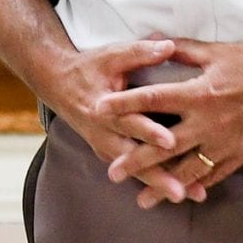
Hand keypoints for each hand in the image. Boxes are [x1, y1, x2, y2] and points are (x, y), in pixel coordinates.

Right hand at [33, 36, 188, 204]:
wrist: (57, 83)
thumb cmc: (89, 67)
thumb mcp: (111, 54)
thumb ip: (140, 51)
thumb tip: (169, 45)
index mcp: (104, 108)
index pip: (130, 121)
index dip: (149, 132)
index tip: (171, 141)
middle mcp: (104, 133)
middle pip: (134, 159)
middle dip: (159, 175)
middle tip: (182, 190)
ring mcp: (106, 147)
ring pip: (135, 171)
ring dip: (159, 184)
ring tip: (185, 196)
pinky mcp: (110, 153)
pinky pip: (133, 171)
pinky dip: (153, 183)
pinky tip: (177, 191)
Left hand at [94, 38, 242, 207]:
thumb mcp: (219, 51)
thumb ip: (183, 49)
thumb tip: (154, 40)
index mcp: (200, 93)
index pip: (153, 99)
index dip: (125, 104)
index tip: (100, 110)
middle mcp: (210, 122)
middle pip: (164, 145)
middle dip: (136, 160)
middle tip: (112, 172)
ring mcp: (226, 142)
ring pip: (188, 169)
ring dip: (163, 184)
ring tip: (142, 198)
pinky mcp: (242, 154)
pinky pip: (215, 174)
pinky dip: (196, 185)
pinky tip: (182, 195)